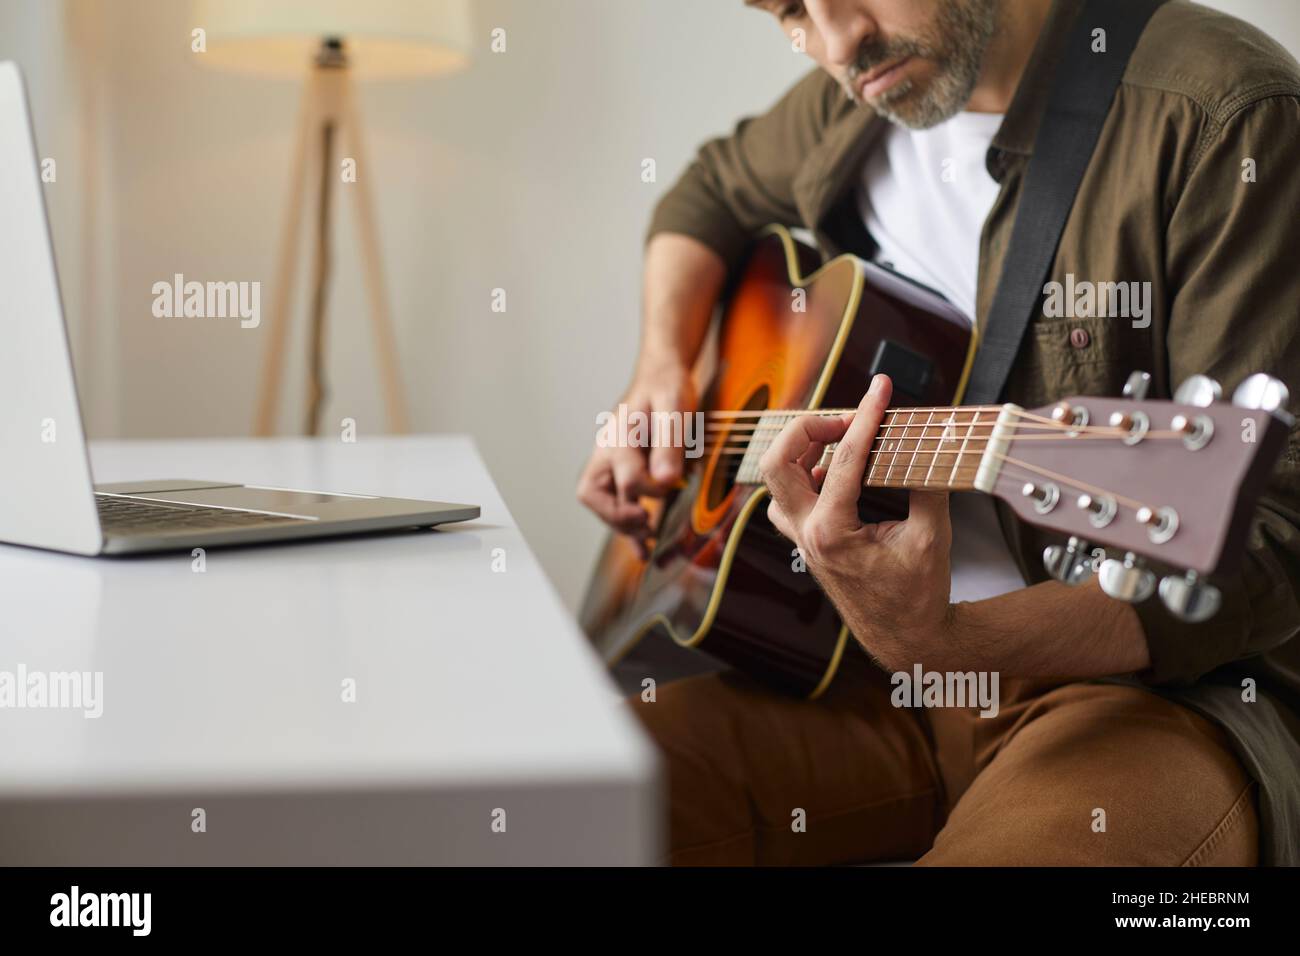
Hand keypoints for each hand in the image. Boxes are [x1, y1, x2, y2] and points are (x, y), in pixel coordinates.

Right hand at [576, 363, 695, 557]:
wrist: (660, 376)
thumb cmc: (666, 388)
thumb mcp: (674, 408)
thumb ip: (669, 443)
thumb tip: (667, 480)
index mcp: (619, 436)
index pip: (627, 476)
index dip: (651, 489)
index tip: (674, 485)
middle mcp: (607, 452)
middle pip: (593, 495)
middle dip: (618, 516)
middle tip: (647, 524)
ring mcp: (609, 463)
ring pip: (600, 503)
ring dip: (621, 526)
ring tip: (646, 547)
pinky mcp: (620, 471)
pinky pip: (614, 502)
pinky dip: (626, 525)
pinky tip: (643, 546)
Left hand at [759, 374, 957, 671]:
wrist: (905, 638)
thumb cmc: (918, 595)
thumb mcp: (932, 536)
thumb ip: (928, 483)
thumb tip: (935, 440)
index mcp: (832, 533)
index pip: (842, 459)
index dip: (864, 416)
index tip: (880, 389)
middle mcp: (807, 534)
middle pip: (777, 462)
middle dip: (807, 428)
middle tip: (848, 418)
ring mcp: (801, 540)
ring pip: (775, 480)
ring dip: (802, 450)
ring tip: (843, 436)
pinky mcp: (806, 542)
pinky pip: (788, 498)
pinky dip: (805, 473)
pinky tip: (834, 468)